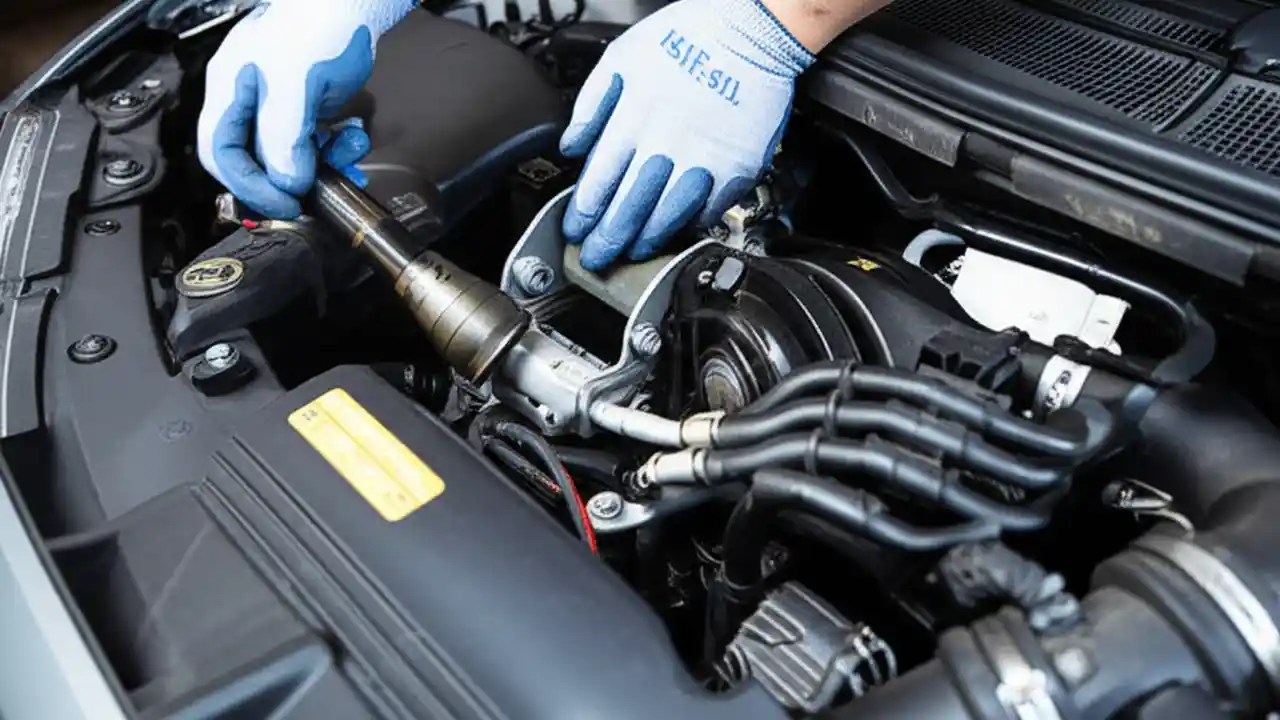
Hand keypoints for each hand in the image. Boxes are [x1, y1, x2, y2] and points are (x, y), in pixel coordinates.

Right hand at [197, 0, 413, 217]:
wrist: (357, 1)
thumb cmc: (317, 22)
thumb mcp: (293, 80)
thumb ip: (284, 133)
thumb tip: (287, 181)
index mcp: (230, 91)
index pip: (220, 154)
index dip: (248, 186)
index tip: (283, 205)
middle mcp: (251, 101)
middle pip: (256, 161)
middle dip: (289, 180)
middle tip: (316, 195)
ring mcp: (281, 105)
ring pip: (291, 157)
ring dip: (322, 167)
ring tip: (347, 157)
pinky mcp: (309, 107)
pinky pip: (317, 144)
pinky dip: (338, 150)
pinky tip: (354, 138)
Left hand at [560, 0, 812, 270]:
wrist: (753, 29)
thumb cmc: (688, 36)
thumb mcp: (622, 57)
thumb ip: (592, 104)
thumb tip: (571, 145)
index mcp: (634, 117)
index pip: (600, 180)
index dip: (584, 213)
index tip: (576, 230)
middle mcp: (667, 143)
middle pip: (630, 206)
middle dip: (608, 239)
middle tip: (596, 258)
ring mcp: (705, 158)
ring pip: (669, 214)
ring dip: (648, 238)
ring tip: (635, 251)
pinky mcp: (737, 166)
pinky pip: (711, 207)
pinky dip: (692, 223)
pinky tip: (679, 229)